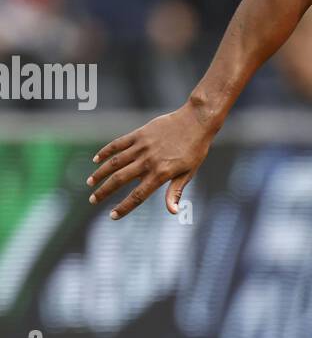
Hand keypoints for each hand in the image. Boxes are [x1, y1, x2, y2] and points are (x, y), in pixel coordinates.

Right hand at [86, 102, 213, 219]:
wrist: (196, 121)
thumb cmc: (195, 149)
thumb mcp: (188, 172)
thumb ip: (175, 191)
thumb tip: (172, 211)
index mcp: (161, 174)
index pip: (138, 195)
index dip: (124, 207)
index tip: (112, 215)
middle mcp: (148, 161)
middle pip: (120, 180)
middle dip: (104, 192)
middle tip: (92, 200)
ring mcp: (142, 147)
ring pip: (115, 162)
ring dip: (100, 173)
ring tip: (90, 183)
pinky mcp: (139, 134)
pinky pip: (118, 144)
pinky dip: (106, 152)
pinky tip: (96, 160)